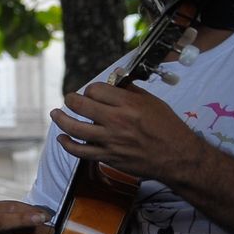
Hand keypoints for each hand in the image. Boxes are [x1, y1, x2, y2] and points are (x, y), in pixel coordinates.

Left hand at [51, 83, 203, 184]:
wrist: (178, 157)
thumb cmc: (168, 127)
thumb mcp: (153, 102)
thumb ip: (130, 90)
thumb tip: (115, 76)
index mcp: (129, 104)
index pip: (96, 90)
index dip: (91, 89)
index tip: (92, 92)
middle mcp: (117, 121)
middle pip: (81, 106)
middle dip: (71, 100)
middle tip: (69, 99)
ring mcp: (111, 140)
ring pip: (75, 128)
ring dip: (61, 119)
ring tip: (55, 114)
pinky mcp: (109, 157)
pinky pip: (80, 151)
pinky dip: (67, 144)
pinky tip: (62, 138)